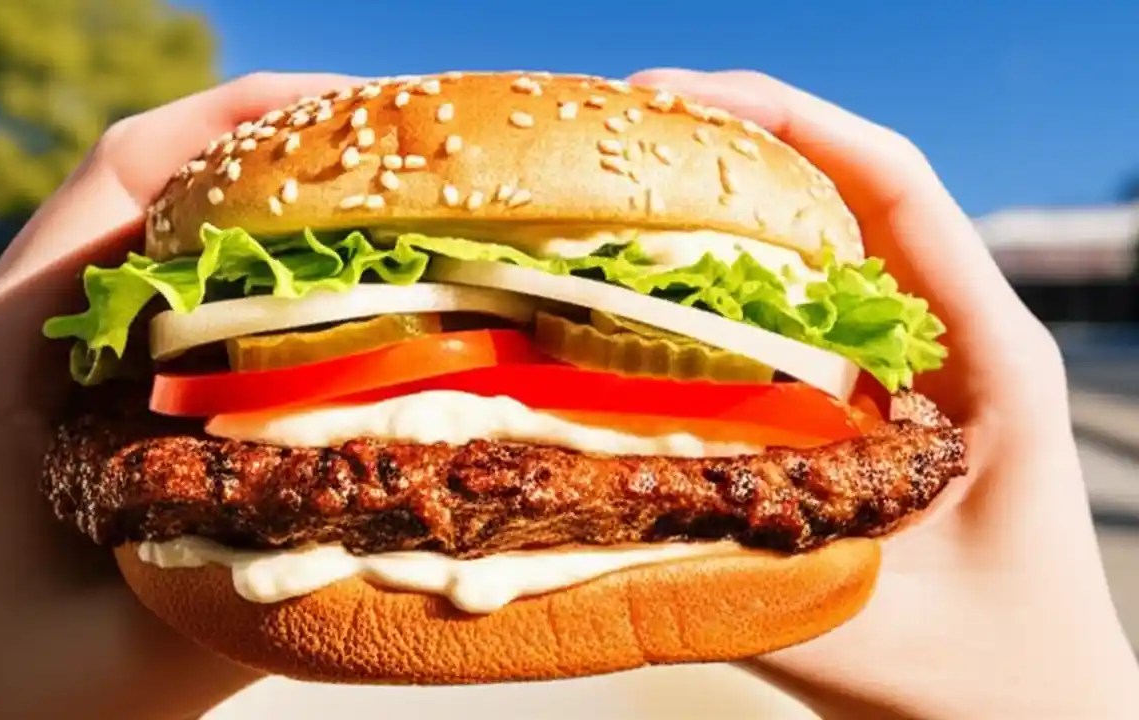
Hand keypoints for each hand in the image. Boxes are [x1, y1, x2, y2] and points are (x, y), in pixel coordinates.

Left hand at [0, 72, 359, 719]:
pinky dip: (246, 254)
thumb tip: (411, 472)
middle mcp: (22, 324)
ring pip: (156, 216)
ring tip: (376, 191)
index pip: (136, 173)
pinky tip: (323, 284)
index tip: (369, 111)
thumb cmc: (28, 698)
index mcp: (14, 348)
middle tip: (401, 136)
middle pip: (150, 168)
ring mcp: (47, 348)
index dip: (254, 122)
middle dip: (275, 133)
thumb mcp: (163, 633)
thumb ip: (275, 552)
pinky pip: (165, 281)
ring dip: (260, 185)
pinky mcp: (78, 382)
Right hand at [628, 68, 1138, 718]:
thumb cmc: (988, 685)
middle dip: (737, 144)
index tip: (682, 102)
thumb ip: (740, 581)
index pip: (893, 191)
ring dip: (726, 209)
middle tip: (621, 130)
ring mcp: (909, 376)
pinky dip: (723, 292)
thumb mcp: (864, 630)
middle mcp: (951, 346)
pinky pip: (794, 325)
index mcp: (988, 361)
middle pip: (847, 197)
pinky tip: (651, 301)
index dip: (789, 126)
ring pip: (818, 254)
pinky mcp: (869, 413)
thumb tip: (605, 522)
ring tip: (624, 189)